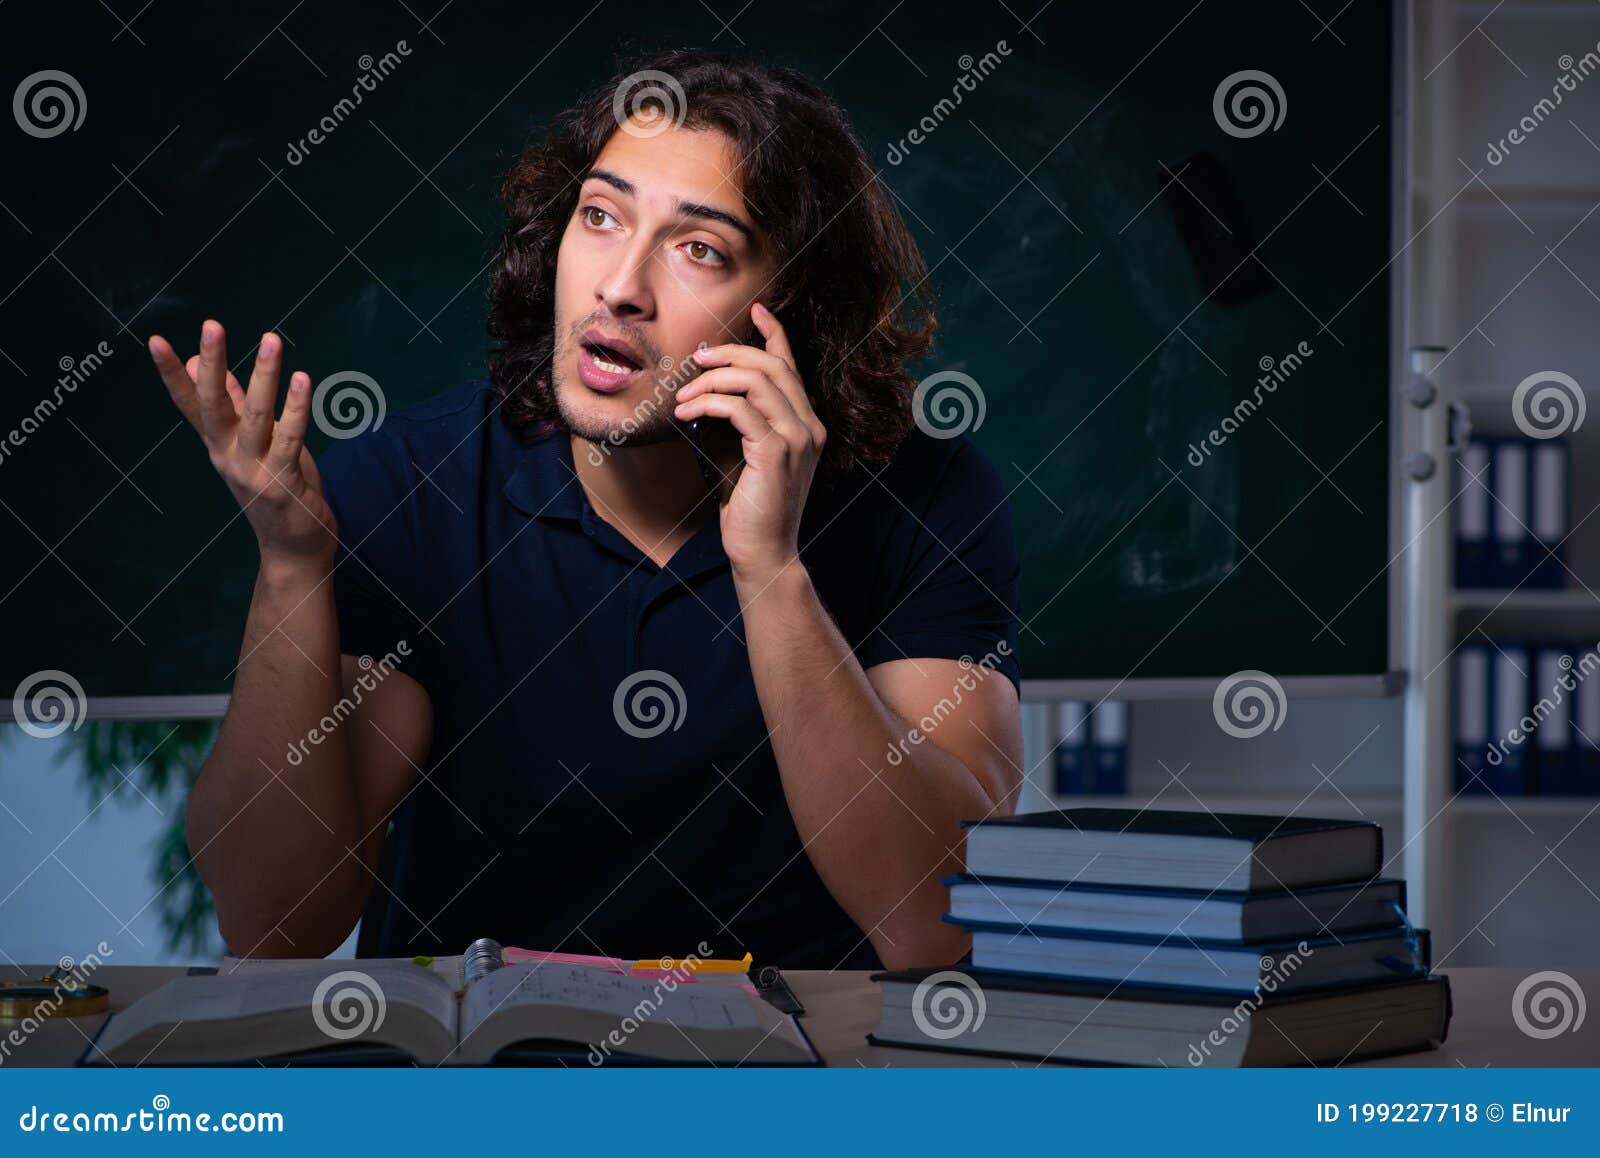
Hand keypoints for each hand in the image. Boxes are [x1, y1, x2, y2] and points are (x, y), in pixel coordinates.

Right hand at [148, 320, 336, 570]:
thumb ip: (234, 406)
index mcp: (219, 445)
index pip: (189, 404)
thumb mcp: (251, 443)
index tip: (154, 340)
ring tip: (272, 339)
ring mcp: (253, 472)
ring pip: (258, 417)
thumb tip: (202, 364)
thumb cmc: (276, 489)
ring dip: (265, 377)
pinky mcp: (282, 484)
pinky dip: (297, 409)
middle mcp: (228, 457)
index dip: (173, 373)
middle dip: (214, 364)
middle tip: (211, 324)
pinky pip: (290, 440)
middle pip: (214, 405)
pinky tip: (303, 380)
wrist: (294, 549)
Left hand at [673, 302, 825, 583]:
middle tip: (697, 358)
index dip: (775, 333)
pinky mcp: (778, 452)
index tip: (756, 310)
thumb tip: (706, 384)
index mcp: (806, 424)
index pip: (792, 367)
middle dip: (731, 352)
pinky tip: (688, 412)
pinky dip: (708, 402)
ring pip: (757, 380)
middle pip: (772, 365)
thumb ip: (736, 419)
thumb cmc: (749, 506)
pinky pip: (740, 408)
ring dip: (713, 378)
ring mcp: (798, 438)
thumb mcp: (742, 453)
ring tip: (684, 393)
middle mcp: (810, 426)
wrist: (763, 552)